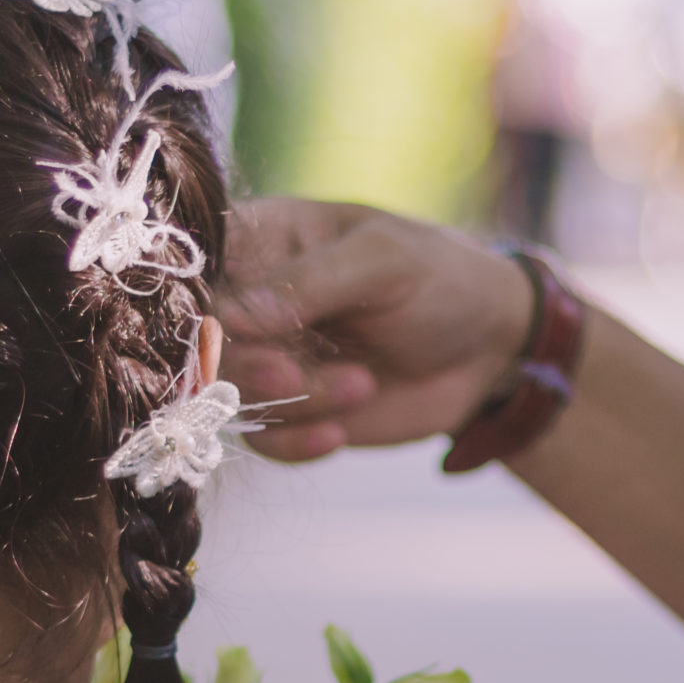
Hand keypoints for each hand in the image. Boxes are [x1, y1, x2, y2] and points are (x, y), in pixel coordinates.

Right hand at [221, 199, 534, 461]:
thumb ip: (307, 284)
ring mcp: (268, 358)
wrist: (491, 347)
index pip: (192, 267)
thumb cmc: (441, 279)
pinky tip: (338, 434)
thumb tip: (227, 315)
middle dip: (247, 366)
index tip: (227, 327)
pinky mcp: (291, 410)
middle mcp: (250, 300)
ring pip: (232, 396)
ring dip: (290, 403)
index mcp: (260, 239)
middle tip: (294, 374)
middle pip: (201, 341)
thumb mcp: (382, 263)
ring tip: (360, 386)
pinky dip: (296, 443)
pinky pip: (264, 438)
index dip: (198, 304)